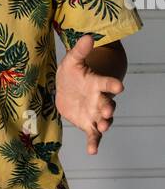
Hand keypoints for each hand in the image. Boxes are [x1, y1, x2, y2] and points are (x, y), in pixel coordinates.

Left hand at [55, 33, 123, 154]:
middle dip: (108, 107)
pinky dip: (94, 143)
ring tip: (102, 127)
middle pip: (107, 104)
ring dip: (104, 124)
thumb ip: (80, 51)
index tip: (119, 86)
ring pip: (103, 120)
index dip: (112, 84)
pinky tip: (92, 151)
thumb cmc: (73, 73)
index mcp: (97, 83)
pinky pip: (93, 135)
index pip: (107, 83)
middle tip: (108, 110)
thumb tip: (87, 37)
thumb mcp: (72, 61)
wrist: (69, 88)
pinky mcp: (88, 123)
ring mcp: (95, 113)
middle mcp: (100, 99)